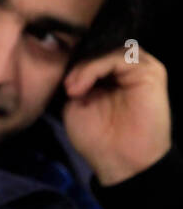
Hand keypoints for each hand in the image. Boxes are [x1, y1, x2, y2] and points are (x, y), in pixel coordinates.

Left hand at [63, 45, 171, 185]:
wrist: (121, 161)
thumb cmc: (98, 137)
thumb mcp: (76, 104)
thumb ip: (75, 81)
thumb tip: (67, 63)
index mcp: (110, 76)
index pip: (90, 53)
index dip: (71, 62)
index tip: (57, 81)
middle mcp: (126, 70)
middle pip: (99, 48)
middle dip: (77, 64)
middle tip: (65, 87)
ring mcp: (140, 69)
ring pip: (107, 50)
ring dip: (84, 67)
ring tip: (72, 90)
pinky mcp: (151, 72)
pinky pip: (119, 57)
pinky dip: (94, 68)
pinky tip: (81, 88)